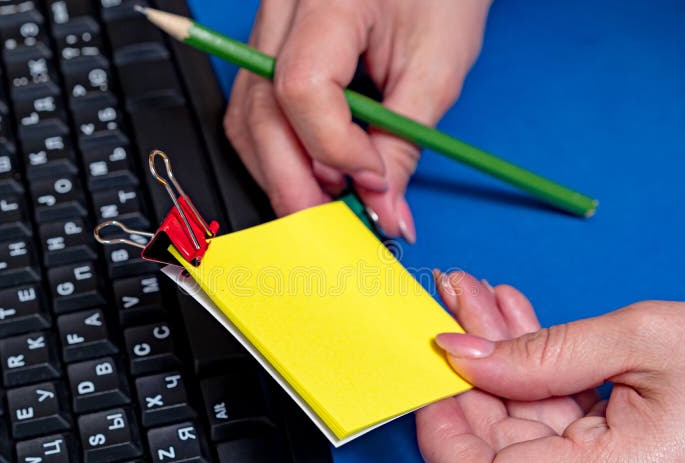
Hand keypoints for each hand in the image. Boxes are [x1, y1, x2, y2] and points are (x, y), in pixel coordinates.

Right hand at [224, 0, 490, 241]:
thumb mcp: (437, 68)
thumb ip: (403, 143)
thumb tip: (384, 209)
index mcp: (328, 0)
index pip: (302, 88)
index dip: (335, 150)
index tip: (375, 180)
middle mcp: (283, 8)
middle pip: (261, 112)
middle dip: (297, 181)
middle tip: (339, 219)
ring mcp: (268, 27)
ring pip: (247, 118)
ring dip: (283, 172)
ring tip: (331, 198)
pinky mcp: (269, 48)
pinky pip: (255, 111)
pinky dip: (280, 153)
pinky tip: (315, 171)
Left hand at [417, 270, 684, 462]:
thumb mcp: (642, 336)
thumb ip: (539, 351)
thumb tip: (461, 354)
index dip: (441, 429)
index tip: (427, 369)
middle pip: (496, 445)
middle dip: (468, 367)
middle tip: (453, 301)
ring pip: (520, 424)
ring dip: (497, 357)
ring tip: (481, 299)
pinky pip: (551, 422)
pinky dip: (531, 371)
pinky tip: (515, 324)